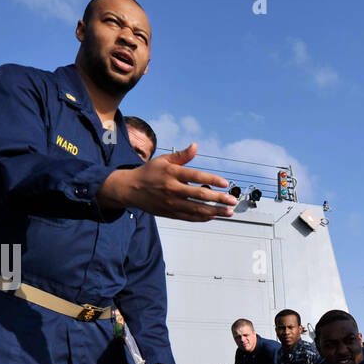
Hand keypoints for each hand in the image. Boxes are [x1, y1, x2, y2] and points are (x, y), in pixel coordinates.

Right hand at [97, 143, 238, 221]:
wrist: (130, 189)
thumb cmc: (149, 172)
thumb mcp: (163, 160)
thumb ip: (181, 155)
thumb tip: (195, 146)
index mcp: (172, 173)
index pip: (196, 177)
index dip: (212, 180)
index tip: (225, 183)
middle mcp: (172, 189)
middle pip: (200, 195)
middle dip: (219, 199)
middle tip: (233, 200)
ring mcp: (172, 203)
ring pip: (197, 209)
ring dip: (215, 211)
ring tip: (229, 212)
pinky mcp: (170, 213)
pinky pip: (190, 217)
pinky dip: (203, 218)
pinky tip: (214, 216)